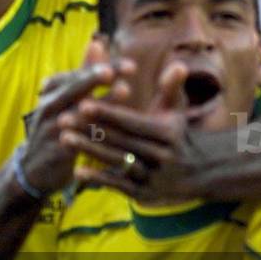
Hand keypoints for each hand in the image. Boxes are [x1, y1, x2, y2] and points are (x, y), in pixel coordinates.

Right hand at [21, 41, 135, 193]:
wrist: (33, 169)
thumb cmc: (57, 127)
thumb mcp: (66, 98)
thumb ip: (83, 73)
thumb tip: (98, 43)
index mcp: (53, 90)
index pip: (79, 74)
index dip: (103, 67)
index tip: (131, 65)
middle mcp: (49, 106)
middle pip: (73, 88)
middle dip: (93, 77)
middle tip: (114, 70)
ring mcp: (50, 129)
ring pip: (77, 113)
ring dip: (100, 102)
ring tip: (124, 92)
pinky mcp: (55, 151)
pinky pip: (76, 141)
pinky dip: (96, 134)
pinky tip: (118, 130)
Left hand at [60, 61, 208, 198]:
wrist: (198, 171)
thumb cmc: (176, 132)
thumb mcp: (176, 109)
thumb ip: (171, 87)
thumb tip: (178, 65)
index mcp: (168, 133)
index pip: (132, 122)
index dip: (108, 113)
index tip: (83, 103)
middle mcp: (162, 156)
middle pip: (121, 141)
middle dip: (90, 130)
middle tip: (63, 119)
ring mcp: (154, 177)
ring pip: (117, 162)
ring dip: (89, 151)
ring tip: (64, 138)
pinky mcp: (145, 194)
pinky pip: (119, 185)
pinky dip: (98, 179)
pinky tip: (76, 171)